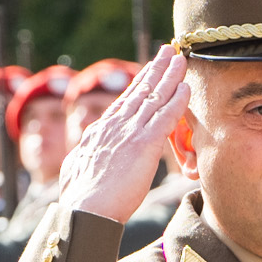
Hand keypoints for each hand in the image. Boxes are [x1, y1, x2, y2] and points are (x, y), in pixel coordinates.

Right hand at [58, 45, 189, 221]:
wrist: (84, 210)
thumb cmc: (78, 199)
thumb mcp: (75, 169)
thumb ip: (82, 158)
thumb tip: (80, 157)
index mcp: (100, 132)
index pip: (124, 102)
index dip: (138, 84)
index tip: (148, 70)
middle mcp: (115, 126)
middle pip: (140, 91)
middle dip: (155, 69)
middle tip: (167, 51)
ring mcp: (130, 133)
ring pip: (154, 97)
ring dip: (169, 76)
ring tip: (180, 59)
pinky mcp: (144, 144)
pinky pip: (165, 117)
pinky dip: (177, 101)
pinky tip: (186, 87)